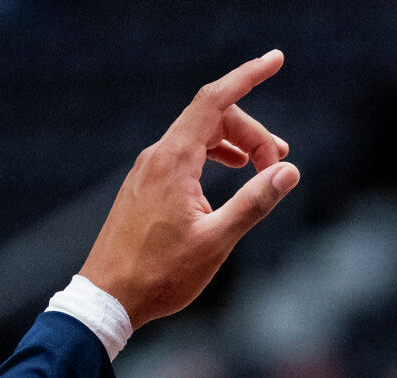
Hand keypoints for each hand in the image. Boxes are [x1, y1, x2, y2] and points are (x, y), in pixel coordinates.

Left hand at [79, 51, 299, 328]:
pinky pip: (184, 155)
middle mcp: (157, 157)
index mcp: (174, 161)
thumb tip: (288, 172)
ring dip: (234, 145)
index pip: (215, 100)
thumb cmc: (160, 275)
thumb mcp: (216, 241)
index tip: (276, 61)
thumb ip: (254, 202)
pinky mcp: (144, 187)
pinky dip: (213, 157)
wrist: (108, 298)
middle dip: (252, 133)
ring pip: (198, 138)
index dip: (248, 76)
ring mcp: (148, 171)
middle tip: (278, 167)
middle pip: (213, 119)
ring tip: (263, 168)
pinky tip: (228, 177)